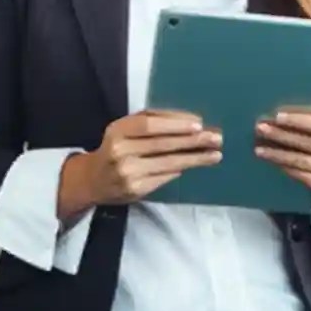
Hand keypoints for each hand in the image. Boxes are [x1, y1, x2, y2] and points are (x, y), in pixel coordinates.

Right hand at [61, 111, 221, 215]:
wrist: (92, 180)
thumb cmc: (116, 147)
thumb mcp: (125, 128)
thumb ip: (152, 121)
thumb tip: (190, 122)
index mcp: (118, 130)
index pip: (149, 125)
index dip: (174, 124)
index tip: (199, 123)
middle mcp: (120, 151)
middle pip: (162, 144)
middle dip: (193, 140)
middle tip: (217, 138)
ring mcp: (128, 173)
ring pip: (168, 163)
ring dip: (195, 158)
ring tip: (216, 154)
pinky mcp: (136, 190)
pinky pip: (165, 177)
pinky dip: (181, 169)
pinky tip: (195, 163)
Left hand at [254, 111, 310, 215]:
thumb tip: (281, 115)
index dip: (301, 119)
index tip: (277, 116)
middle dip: (284, 135)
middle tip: (261, 129)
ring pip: (306, 162)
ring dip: (280, 154)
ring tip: (259, 149)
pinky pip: (307, 178)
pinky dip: (288, 169)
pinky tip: (274, 164)